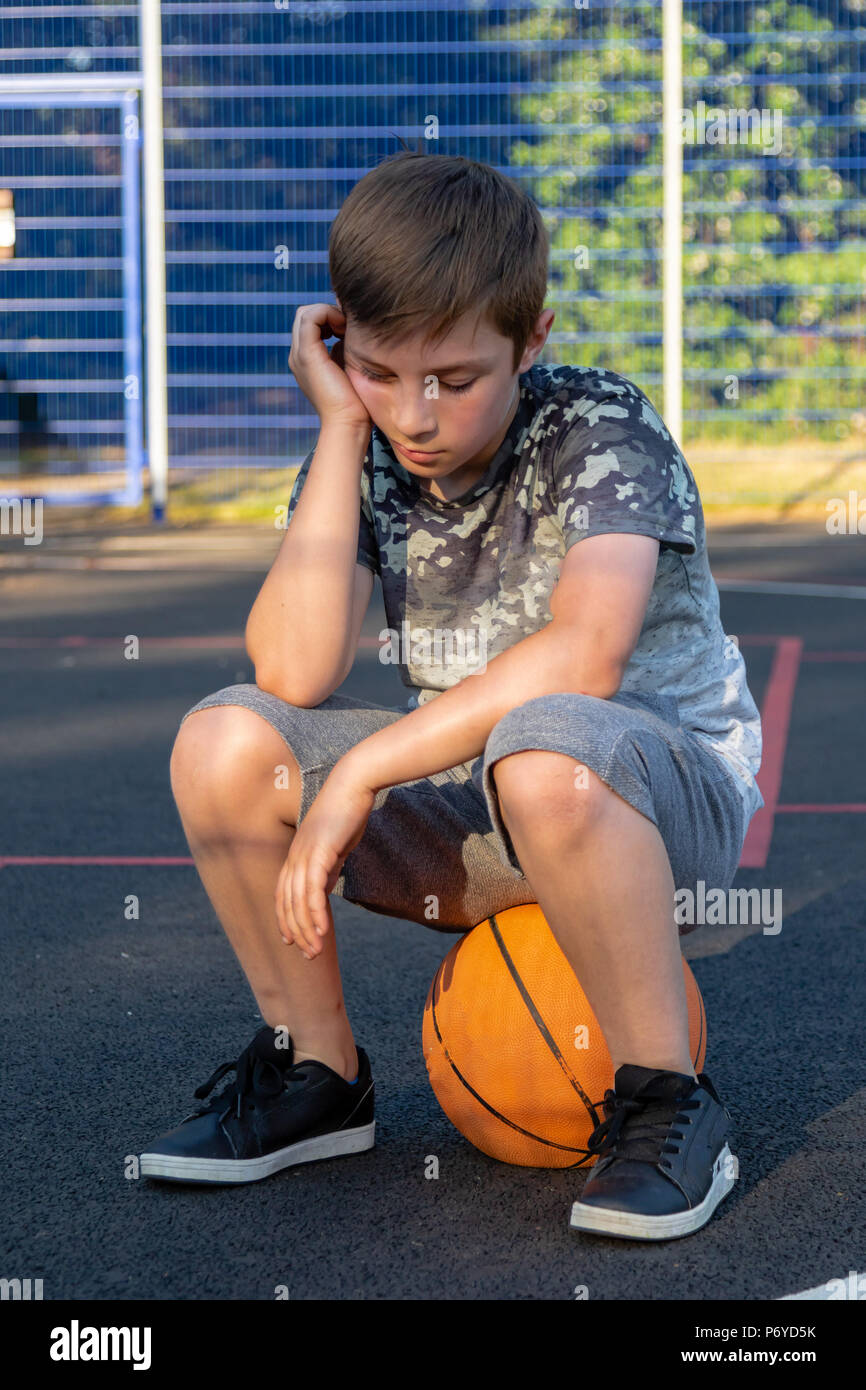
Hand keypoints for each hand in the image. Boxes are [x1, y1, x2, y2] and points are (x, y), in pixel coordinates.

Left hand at [275, 764, 376, 957]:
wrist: (353, 784)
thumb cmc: (347, 812)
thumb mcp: (335, 846)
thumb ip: (327, 867)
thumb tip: (324, 887)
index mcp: (296, 855)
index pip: (282, 895)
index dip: (284, 919)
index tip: (292, 941)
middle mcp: (294, 857)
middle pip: (287, 904)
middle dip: (296, 932)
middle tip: (309, 955)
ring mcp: (304, 855)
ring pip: (298, 902)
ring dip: (306, 929)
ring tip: (316, 951)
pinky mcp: (319, 853)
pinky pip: (313, 890)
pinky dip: (315, 913)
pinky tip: (324, 931)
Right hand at [288, 302, 371, 431]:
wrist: (348, 424)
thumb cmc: (355, 402)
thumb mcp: (346, 366)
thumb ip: (342, 347)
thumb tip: (348, 330)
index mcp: (305, 359)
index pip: (309, 322)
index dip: (329, 317)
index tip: (349, 330)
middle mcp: (297, 356)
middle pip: (305, 314)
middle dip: (328, 312)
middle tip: (349, 327)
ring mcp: (299, 355)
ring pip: (305, 313)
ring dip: (329, 312)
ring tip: (346, 328)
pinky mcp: (307, 355)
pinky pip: (310, 317)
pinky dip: (328, 314)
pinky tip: (344, 329)